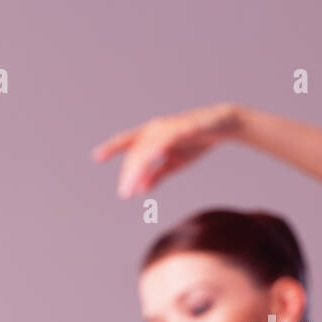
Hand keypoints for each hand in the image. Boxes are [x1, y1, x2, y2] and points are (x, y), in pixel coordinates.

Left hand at [92, 102, 240, 197]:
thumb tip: (139, 190)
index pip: (128, 142)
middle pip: (136, 153)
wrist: (224, 126)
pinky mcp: (186, 127)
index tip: (97, 156)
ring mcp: (170, 127)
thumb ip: (156, 175)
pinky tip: (151, 155)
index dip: (112, 148)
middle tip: (124, 195)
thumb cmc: (196, 142)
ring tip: (131, 188)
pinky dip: (159, 147)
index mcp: (152, 135)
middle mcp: (156, 128)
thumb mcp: (173, 163)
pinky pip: (169, 138)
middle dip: (128, 175)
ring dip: (138, 169)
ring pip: (148, 149)